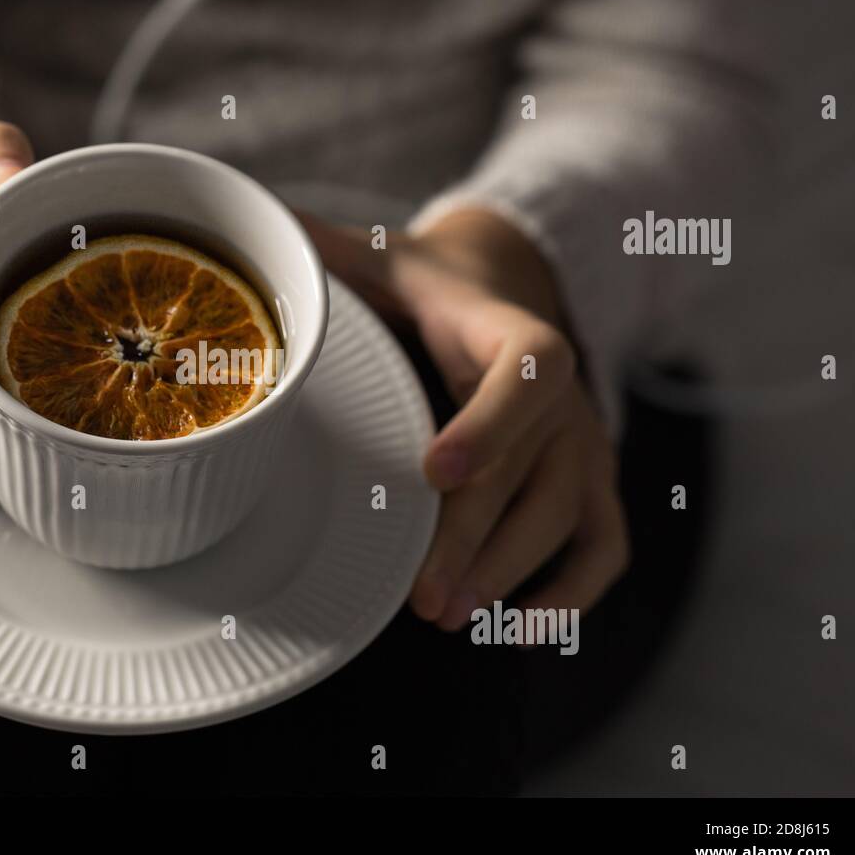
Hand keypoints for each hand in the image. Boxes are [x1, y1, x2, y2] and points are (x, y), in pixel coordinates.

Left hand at [301, 209, 629, 630]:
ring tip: (447, 613)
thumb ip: (321, 248)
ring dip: (510, 573)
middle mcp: (561, 393)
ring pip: (564, 516)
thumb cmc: (426, 283)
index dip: (491, 423)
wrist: (506, 286)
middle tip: (422, 597)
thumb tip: (251, 225)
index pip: (529, 371)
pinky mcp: (590, 479)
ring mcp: (582, 441)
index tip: (434, 472)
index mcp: (511, 330)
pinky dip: (572, 591)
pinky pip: (603, 543)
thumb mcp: (378, 253)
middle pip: (531, 471)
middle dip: (475, 538)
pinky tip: (517, 629)